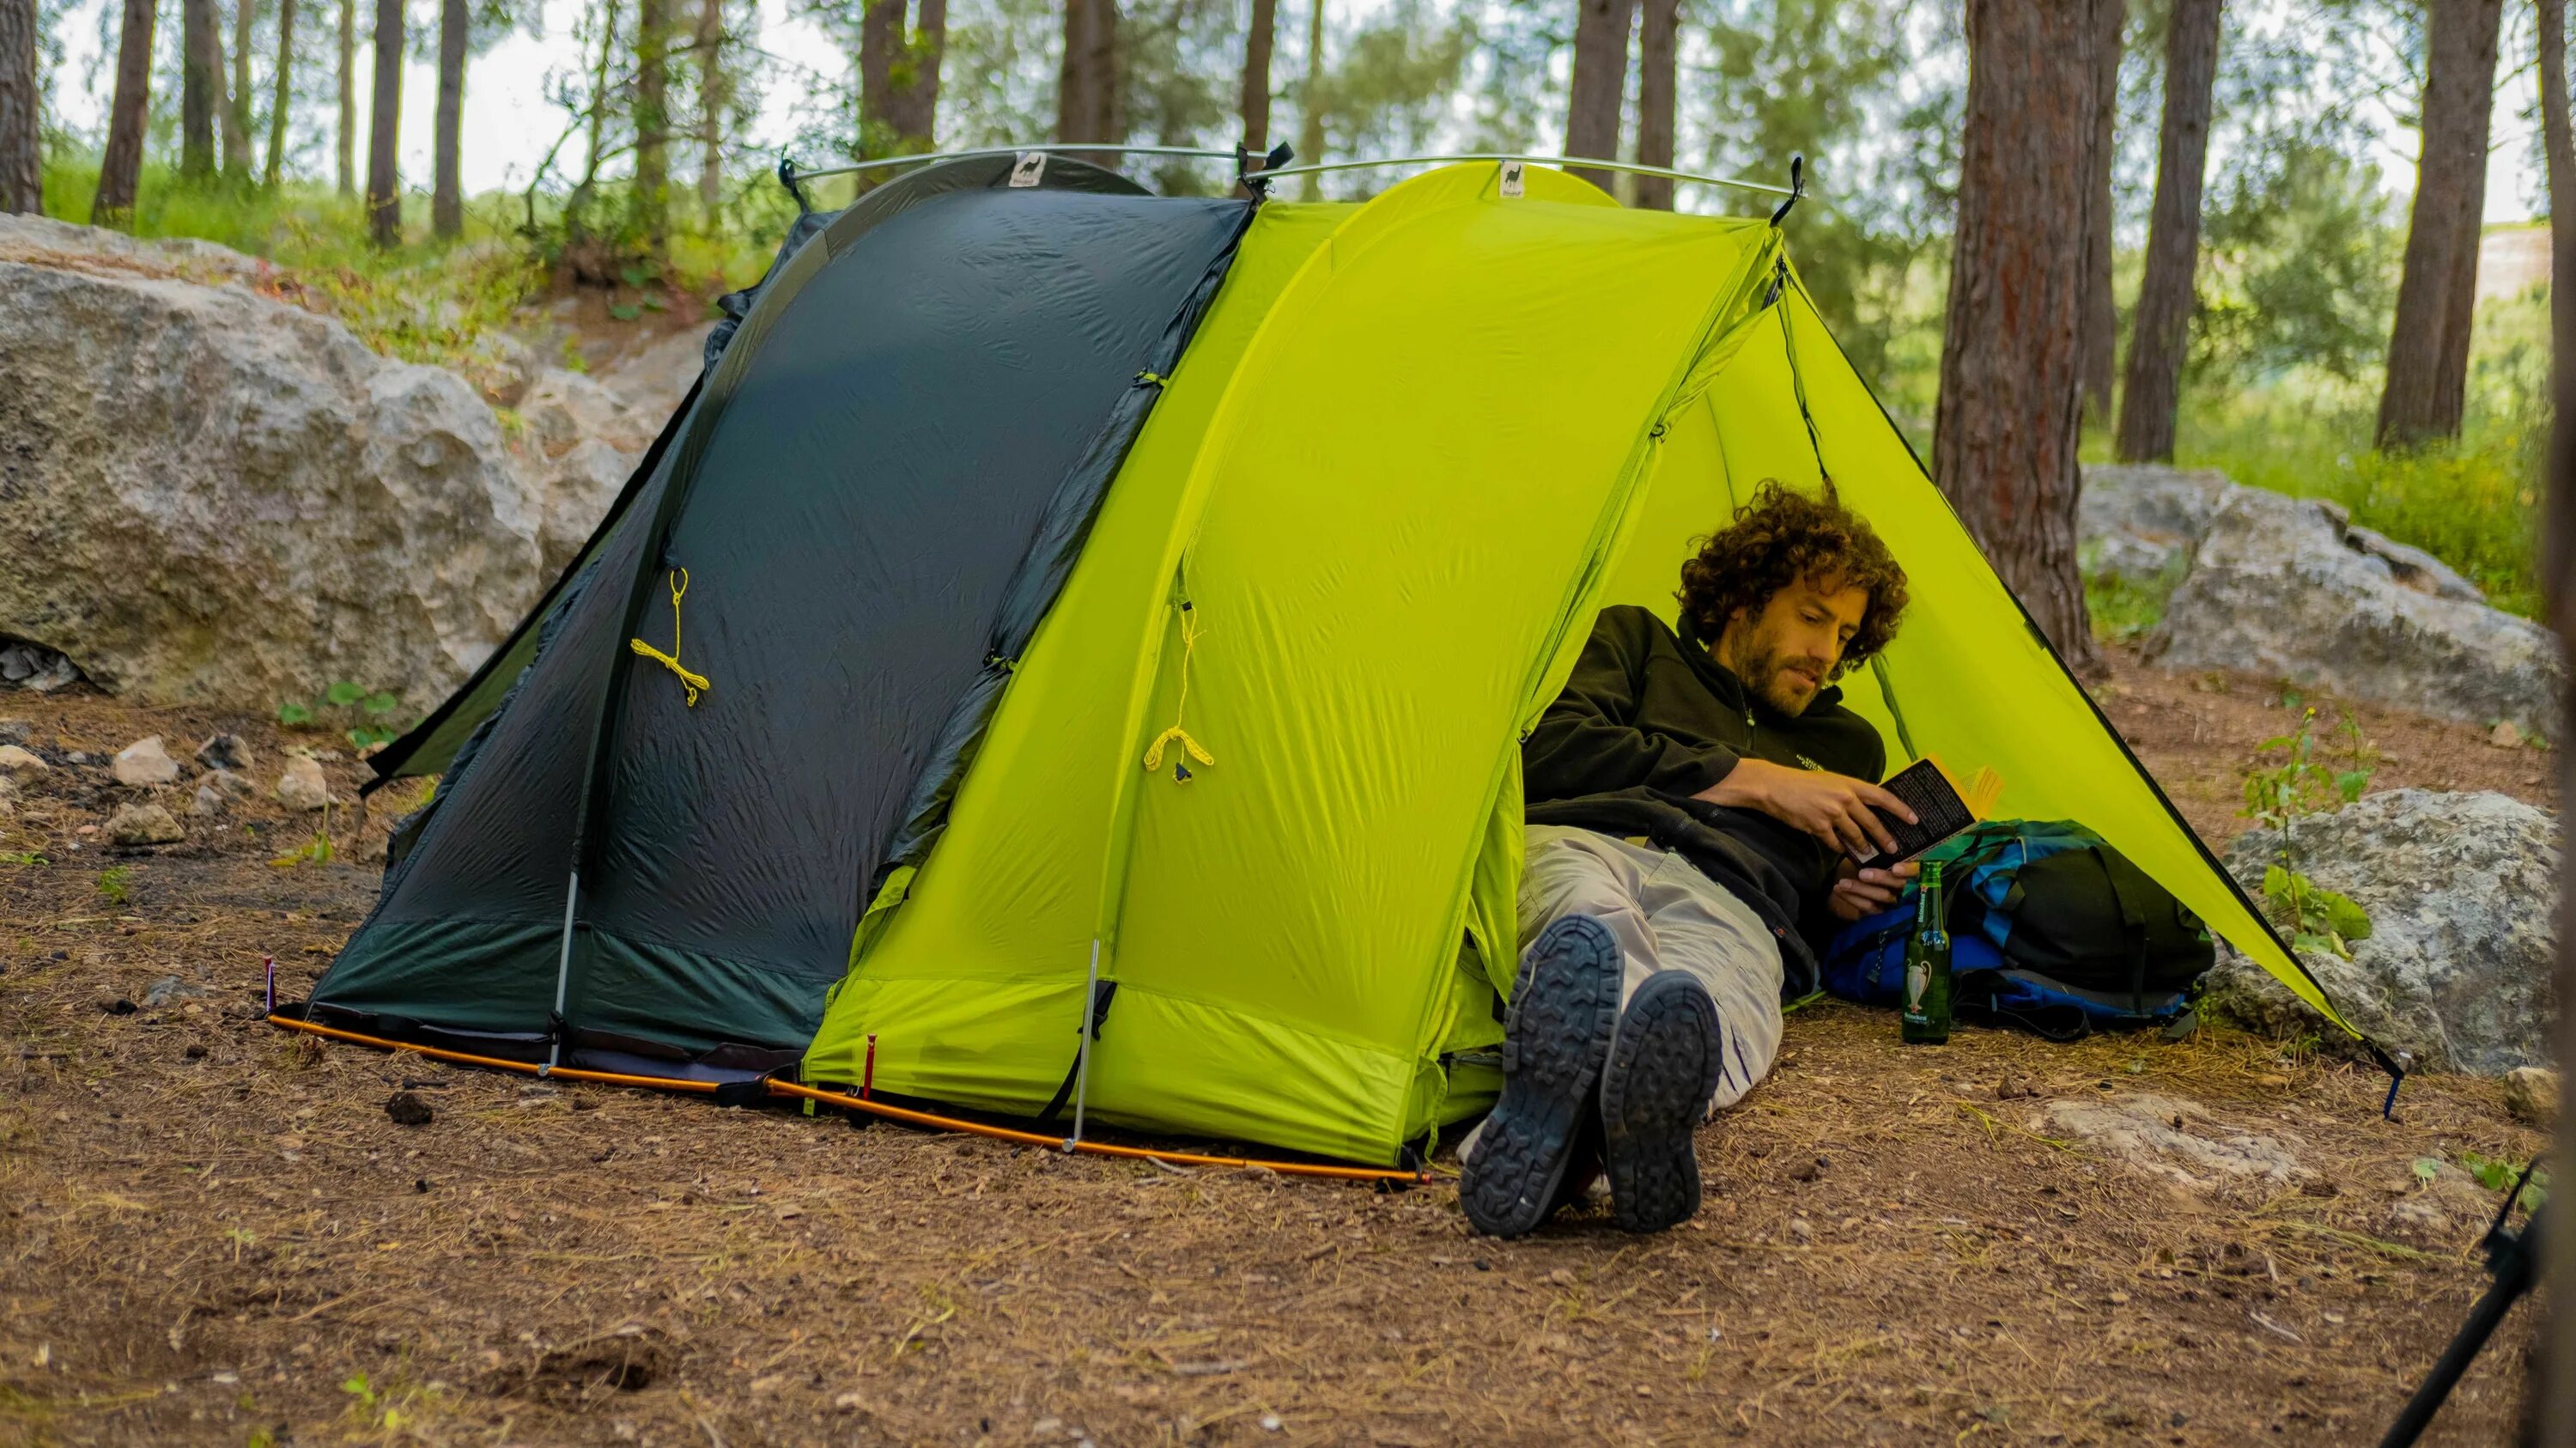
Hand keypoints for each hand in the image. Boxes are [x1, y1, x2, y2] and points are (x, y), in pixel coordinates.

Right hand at [1693, 757, 1916, 856]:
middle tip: (1893, 848)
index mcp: (1850, 784)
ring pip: (1855, 836)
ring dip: (1862, 847)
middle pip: (1872, 822)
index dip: (1900, 808)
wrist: (1775, 787)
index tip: (1914, 819)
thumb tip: (1866, 807)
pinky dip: (1840, 848)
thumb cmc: (1802, 783)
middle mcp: (1844, 798)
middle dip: (1884, 838)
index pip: (1882, 796)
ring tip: (1867, 854)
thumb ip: (1849, 793)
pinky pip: (1835, 843)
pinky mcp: (1818, 827)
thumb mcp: (1830, 781)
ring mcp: (1832, 813)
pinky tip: (1841, 850)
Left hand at [1828, 858, 1918, 922]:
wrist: (1848, 879)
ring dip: (1861, 889)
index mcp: (1909, 870)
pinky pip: (1869, 907)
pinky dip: (1853, 898)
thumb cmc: (1867, 861)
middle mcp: (1906, 887)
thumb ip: (1880, 849)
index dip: (1909, 871)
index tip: (1895, 868)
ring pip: (1882, 897)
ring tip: (1843, 883)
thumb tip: (1876, 834)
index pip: (1918, 871)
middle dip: (1881, 879)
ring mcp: (1893, 901)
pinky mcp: (1880, 911)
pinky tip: (1839, 889)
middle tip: (1862, 874)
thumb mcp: (1875, 853)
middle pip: (1899, 886)